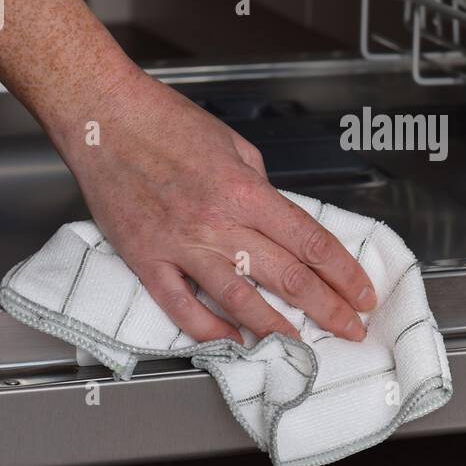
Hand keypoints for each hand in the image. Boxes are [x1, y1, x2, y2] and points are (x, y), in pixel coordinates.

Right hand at [52, 65, 375, 343]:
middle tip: (351, 329)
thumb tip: (276, 218)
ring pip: (239, 300)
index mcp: (245, 191)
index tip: (362, 292)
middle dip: (327, 307)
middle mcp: (218, 223)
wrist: (104, 117)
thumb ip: (258, 186)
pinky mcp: (146, 260)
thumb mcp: (232, 145)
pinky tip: (232, 342)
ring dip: (276, 329)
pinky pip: (181, 306)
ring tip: (303, 349)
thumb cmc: (165, 122)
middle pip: (287, 276)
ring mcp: (180, 245)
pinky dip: (208, 329)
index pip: (310, 242)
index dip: (343, 273)